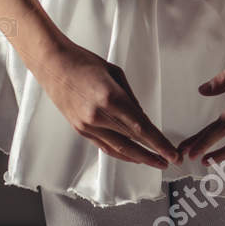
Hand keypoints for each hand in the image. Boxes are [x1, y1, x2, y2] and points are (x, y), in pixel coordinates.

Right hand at [34, 41, 176, 168]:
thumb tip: (143, 119)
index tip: (172, 153)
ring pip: (118, 150)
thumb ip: (131, 98)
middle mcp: (98, 116)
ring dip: (139, 159)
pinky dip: (121, 154)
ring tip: (156, 162)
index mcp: (111, 99)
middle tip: (170, 162)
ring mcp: (87, 125)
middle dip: (154, 155)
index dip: (159, 144)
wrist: (52, 64)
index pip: (141, 128)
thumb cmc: (85, 62)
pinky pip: (104, 146)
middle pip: (132, 143)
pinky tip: (134, 156)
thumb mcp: (116, 74)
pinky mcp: (80, 129)